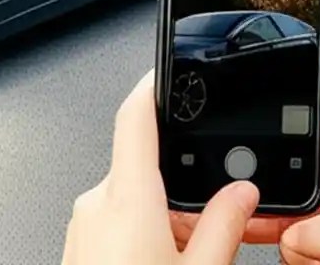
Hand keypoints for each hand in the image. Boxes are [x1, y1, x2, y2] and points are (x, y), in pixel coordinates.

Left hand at [62, 70, 260, 264]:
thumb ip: (223, 228)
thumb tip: (242, 194)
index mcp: (127, 201)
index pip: (134, 119)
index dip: (151, 89)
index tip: (164, 73)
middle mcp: (96, 205)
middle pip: (142, 168)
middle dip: (178, 182)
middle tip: (211, 212)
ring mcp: (81, 226)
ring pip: (129, 199)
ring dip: (161, 215)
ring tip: (187, 254)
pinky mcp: (76, 247)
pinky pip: (113, 223)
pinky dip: (141, 232)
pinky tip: (162, 260)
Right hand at [277, 63, 319, 264]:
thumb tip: (292, 234)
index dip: (317, 68)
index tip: (287, 53)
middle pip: (295, 149)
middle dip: (270, 160)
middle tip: (254, 182)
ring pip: (286, 197)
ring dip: (273, 214)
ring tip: (275, 232)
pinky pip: (290, 236)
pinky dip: (283, 245)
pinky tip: (300, 258)